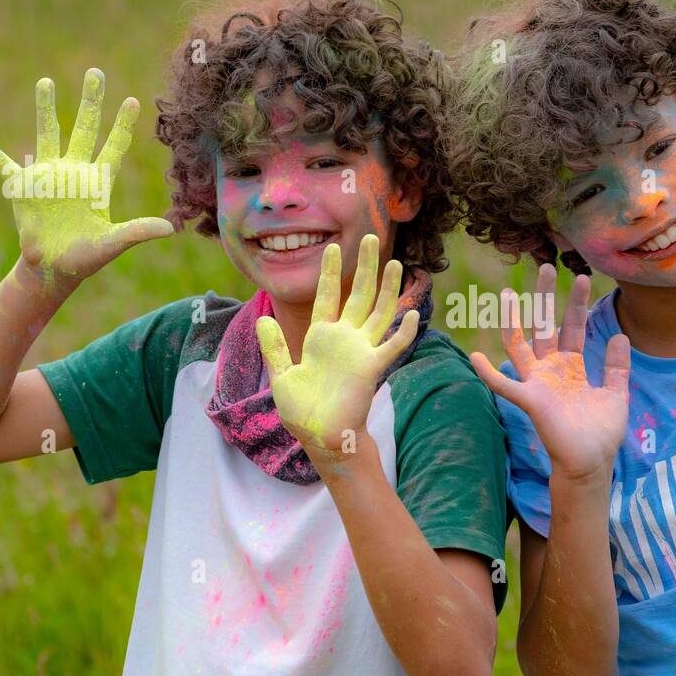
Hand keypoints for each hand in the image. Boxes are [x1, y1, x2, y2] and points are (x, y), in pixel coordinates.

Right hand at [0, 68, 172, 289]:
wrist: (54, 267)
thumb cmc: (86, 256)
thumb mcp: (113, 243)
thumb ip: (137, 232)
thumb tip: (171, 229)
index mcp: (98, 181)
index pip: (114, 146)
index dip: (123, 125)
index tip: (133, 101)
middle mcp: (74, 171)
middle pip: (85, 128)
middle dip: (91, 102)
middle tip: (96, 73)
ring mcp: (48, 175)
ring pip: (47, 133)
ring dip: (45, 109)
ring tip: (46, 81)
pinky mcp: (23, 187)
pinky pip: (4, 165)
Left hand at [256, 234, 418, 450]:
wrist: (320, 436)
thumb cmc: (301, 411)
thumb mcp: (281, 376)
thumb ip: (275, 347)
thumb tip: (263, 318)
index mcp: (321, 338)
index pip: (328, 297)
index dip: (331, 272)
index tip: (333, 247)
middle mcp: (344, 339)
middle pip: (359, 295)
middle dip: (364, 267)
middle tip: (369, 238)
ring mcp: (361, 351)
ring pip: (379, 312)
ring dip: (388, 288)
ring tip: (395, 263)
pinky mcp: (372, 368)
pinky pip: (392, 346)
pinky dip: (403, 331)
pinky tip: (412, 313)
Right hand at [470, 264, 630, 479]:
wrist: (591, 464)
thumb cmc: (600, 434)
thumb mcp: (616, 394)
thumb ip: (617, 367)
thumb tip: (621, 335)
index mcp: (571, 367)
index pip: (573, 328)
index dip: (577, 304)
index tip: (583, 278)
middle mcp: (551, 370)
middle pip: (545, 326)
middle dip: (545, 297)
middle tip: (546, 266)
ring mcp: (538, 384)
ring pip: (520, 345)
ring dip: (512, 320)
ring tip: (505, 294)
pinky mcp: (530, 401)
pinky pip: (505, 385)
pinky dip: (490, 373)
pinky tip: (476, 357)